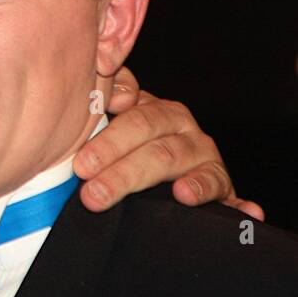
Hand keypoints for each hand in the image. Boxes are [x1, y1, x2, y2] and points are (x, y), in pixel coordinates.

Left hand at [73, 66, 263, 218]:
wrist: (177, 191)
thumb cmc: (129, 158)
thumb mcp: (110, 133)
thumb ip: (100, 109)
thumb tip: (99, 102)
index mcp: (148, 106)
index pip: (125, 101)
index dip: (102, 119)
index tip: (79, 148)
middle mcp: (177, 122)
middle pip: (141, 126)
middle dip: (108, 150)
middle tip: (81, 171)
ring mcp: (201, 149)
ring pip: (166, 155)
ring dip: (131, 174)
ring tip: (101, 194)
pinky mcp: (219, 179)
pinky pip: (212, 180)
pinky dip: (201, 187)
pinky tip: (184, 195)